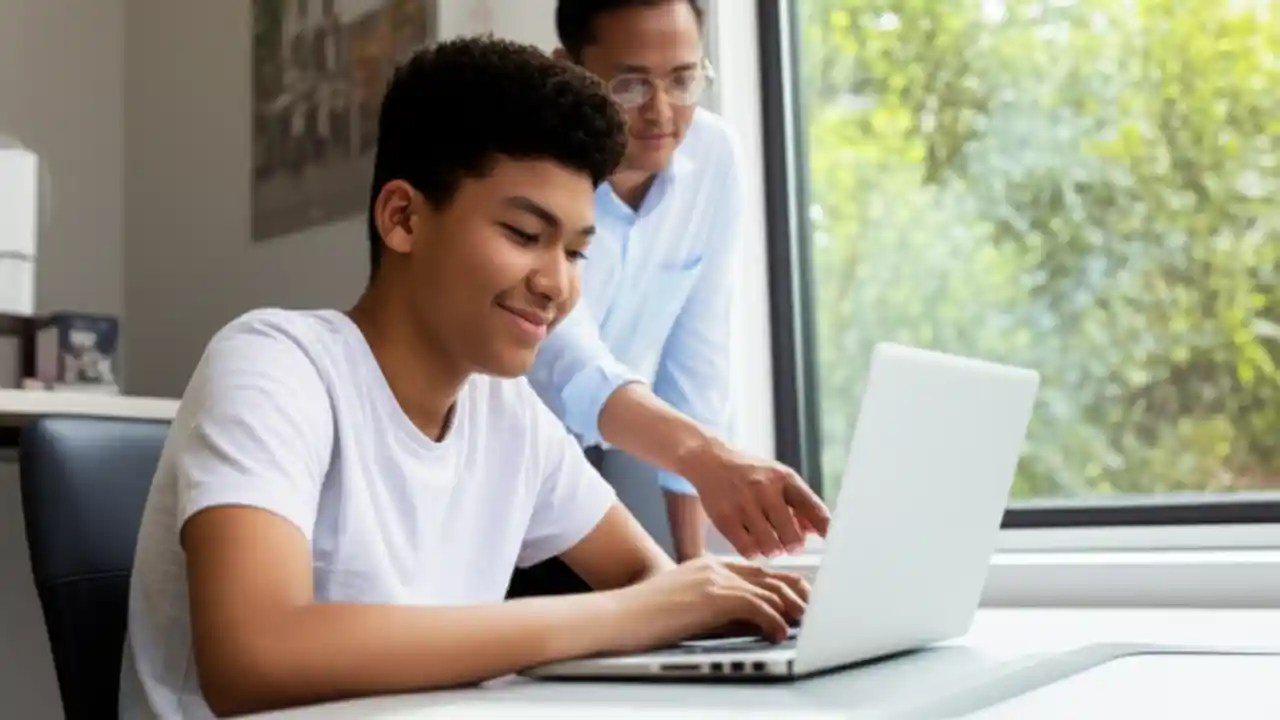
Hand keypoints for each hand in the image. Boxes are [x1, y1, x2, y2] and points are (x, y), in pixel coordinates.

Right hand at [609, 557, 808, 653]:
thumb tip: (751, 623)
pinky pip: (756, 606)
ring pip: (768, 590)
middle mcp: (715, 568)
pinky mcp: (713, 596)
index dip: (782, 584)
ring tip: (803, 623)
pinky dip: (773, 621)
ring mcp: (715, 580)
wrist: (620, 615)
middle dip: (794, 593)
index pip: (756, 572)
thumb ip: (718, 609)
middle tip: (811, 610)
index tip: (798, 598)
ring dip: (790, 608)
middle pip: (768, 576)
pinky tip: (778, 634)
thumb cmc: (645, 617)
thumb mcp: (687, 607)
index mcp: (708, 567)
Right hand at [678, 440, 830, 559]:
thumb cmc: (752, 474)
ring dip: (774, 550)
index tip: (832, 541)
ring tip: (771, 544)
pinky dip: (754, 552)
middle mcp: (765, 489)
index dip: (825, 529)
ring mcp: (743, 504)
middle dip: (794, 545)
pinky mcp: (724, 517)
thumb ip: (800, 505)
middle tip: (791, 546)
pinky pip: (748, 549)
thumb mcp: (778, 479)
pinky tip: (753, 545)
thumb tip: (818, 532)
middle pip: (792, 535)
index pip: (813, 507)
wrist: (711, 460)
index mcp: (785, 478)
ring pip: (770, 546)